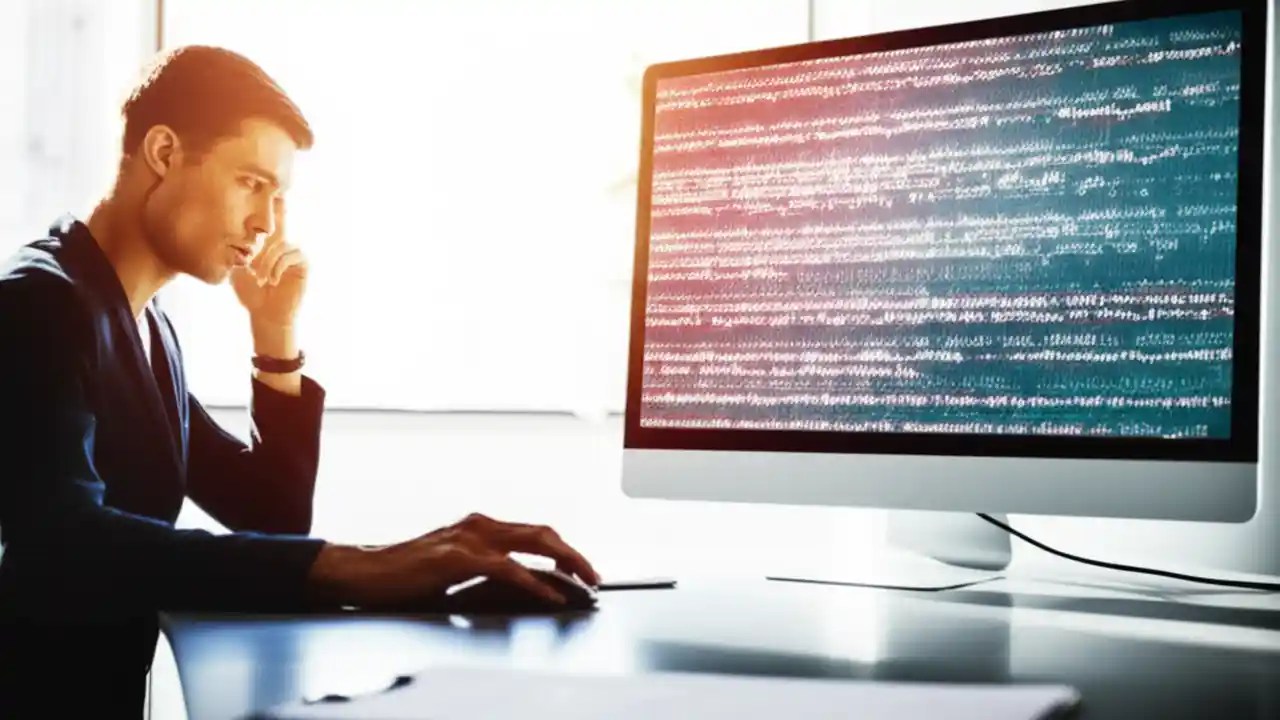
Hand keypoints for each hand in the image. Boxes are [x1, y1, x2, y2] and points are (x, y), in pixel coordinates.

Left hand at [231, 197, 306, 326]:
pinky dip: (277, 267)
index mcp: (265, 244)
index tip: (269, 187)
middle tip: (278, 191)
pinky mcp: (302, 264)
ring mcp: (293, 253)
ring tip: (260, 278)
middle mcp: (281, 244)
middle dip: (279, 205)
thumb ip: (236, 254)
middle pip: (282, 218)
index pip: (267, 220)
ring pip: (280, 244)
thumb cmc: (252, 294)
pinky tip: (271, 281)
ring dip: (267, 261)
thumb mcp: (237, 271)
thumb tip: (226, 237)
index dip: (269, 204)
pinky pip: (290, 255)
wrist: (266, 315)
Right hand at [307, 513, 600, 609]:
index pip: (533, 532)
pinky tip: (550, 596)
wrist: (362, 573)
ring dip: (567, 561)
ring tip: (585, 581)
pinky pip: (508, 568)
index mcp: (478, 526)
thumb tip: (517, 583)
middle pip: (542, 532)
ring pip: (534, 541)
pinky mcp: (457, 558)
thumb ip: (482, 568)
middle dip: (574, 554)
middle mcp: (479, 524)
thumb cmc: (403, 574)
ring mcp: (469, 538)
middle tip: (596, 576)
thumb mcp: (452, 568)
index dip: (563, 549)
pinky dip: (535, 583)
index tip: (582, 569)